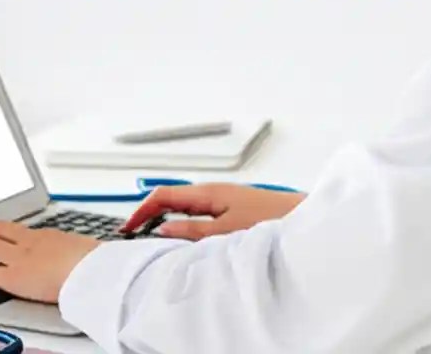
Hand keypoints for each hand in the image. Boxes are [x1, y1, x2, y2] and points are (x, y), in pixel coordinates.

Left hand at [0, 221, 99, 303]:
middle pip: (0, 229)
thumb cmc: (94, 260)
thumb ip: (78, 250)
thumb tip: (88, 252)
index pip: (23, 231)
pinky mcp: (12, 277)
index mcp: (49, 234)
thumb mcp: (87, 248)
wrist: (89, 269)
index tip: (6, 235)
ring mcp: (18, 257)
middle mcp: (29, 241)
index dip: (10, 233)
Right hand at [122, 184, 305, 240]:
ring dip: (167, 220)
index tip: (128, 226)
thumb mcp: (225, 230)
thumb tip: (164, 228)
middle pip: (171, 199)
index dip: (142, 210)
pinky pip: (199, 214)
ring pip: (185, 207)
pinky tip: (186, 237)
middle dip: (150, 214)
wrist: (303, 218)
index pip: (163, 195)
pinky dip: (185, 223)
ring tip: (156, 238)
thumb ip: (192, 229)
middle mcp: (213, 192)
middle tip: (136, 234)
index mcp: (207, 192)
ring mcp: (223, 199)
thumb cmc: (271, 219)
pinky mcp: (232, 208)